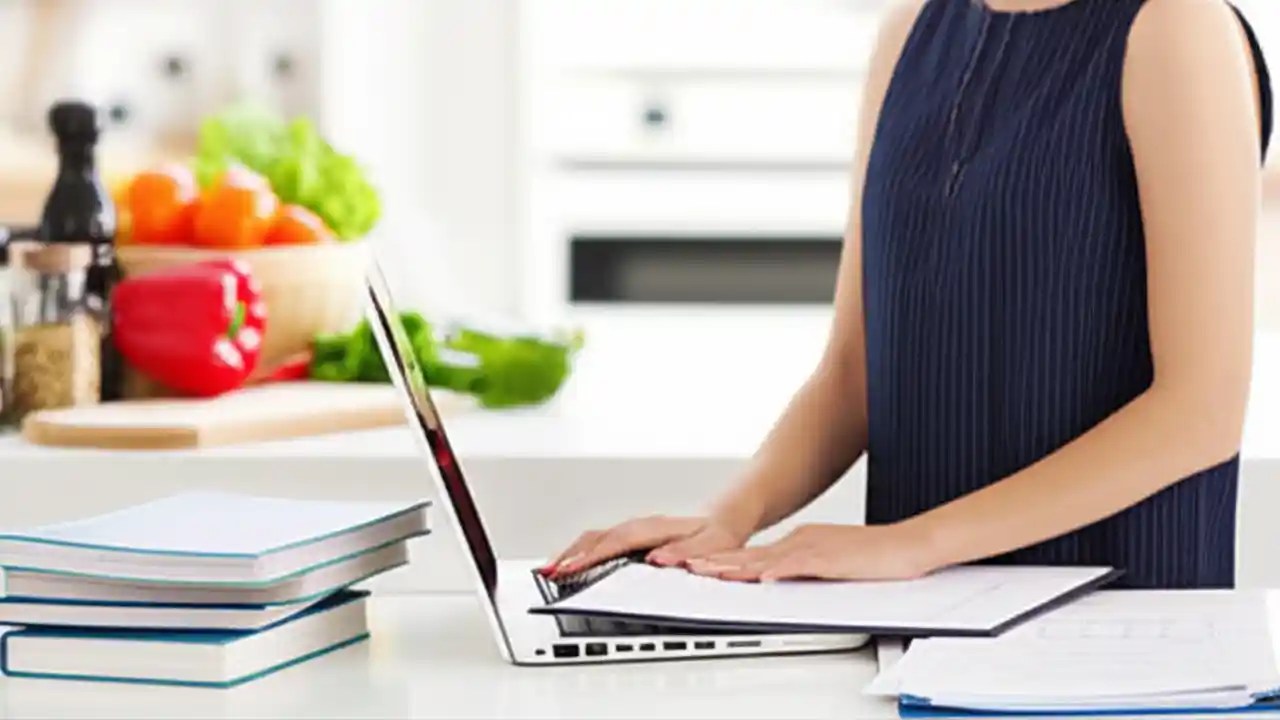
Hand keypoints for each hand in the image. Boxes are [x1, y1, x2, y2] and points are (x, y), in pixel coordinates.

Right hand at [544, 515, 749, 578]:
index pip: (618, 541)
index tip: (571, 567)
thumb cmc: (720, 534)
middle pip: (599, 537)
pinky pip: (602, 541)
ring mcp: (636, 530)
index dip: (592, 555)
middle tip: (548, 573)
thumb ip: (687, 552)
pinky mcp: (634, 537)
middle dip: (572, 554)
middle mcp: (643, 526)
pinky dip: (583, 551)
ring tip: (551, 569)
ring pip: (597, 537)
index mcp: (658, 528)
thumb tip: (658, 559)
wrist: (728, 517)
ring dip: (573, 552)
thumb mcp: (713, 545)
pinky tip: (572, 562)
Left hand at [685, 523, 936, 582]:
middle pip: (750, 554)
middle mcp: (801, 539)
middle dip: (715, 562)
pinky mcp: (830, 558)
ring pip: (765, 558)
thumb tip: (780, 579)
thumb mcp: (831, 562)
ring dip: (733, 567)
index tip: (696, 566)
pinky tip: (760, 578)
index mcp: (800, 540)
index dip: (722, 561)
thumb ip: (805, 568)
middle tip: (685, 567)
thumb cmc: (876, 556)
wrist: (908, 544)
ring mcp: (814, 547)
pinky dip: (777, 572)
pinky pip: (798, 566)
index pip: (753, 553)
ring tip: (705, 572)